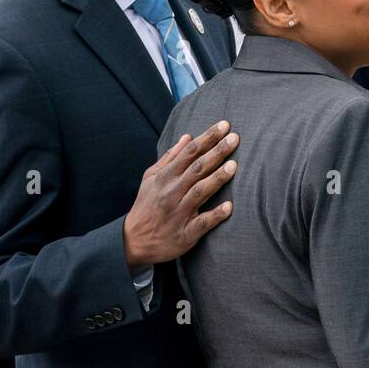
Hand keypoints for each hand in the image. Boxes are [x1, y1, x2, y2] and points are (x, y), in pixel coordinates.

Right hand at [123, 121, 238, 268]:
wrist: (133, 241)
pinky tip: (229, 207)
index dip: (207, 138)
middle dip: (216, 152)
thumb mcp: (151, 178)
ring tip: (234, 166)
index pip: (189, 152)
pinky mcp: (185, 233)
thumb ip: (170, 157)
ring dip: (217, 179)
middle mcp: (172, 192)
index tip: (225, 125)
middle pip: (197, 168)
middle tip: (235, 138)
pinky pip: (202, 223)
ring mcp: (179, 213)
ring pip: (200, 192)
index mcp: (166, 177)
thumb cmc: (146, 205)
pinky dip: (215, 215)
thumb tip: (188, 136)